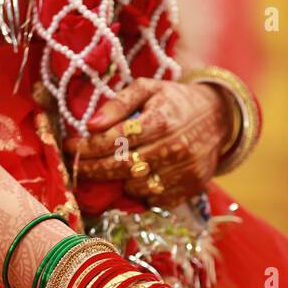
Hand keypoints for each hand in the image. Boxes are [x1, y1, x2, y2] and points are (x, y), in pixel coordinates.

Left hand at [65, 78, 229, 206]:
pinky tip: (134, 179)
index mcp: (161, 121)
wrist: (218, 117)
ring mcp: (183, 172)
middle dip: (92, 169)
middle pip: (120, 168)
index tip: (70, 148)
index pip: (113, 140)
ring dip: (118, 181)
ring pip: (135, 187)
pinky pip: (154, 199)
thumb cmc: (175, 101)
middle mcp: (173, 148)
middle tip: (76, 167)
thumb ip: (118, 103)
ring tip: (111, 169)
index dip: (86, 147)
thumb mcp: (148, 89)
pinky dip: (139, 192)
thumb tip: (90, 125)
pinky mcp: (190, 188)